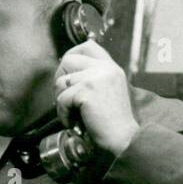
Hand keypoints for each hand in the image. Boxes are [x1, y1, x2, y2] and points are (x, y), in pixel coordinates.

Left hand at [54, 39, 139, 155]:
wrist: (122, 138)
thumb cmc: (113, 121)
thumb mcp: (108, 91)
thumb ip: (93, 78)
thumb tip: (66, 74)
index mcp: (111, 67)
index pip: (88, 46)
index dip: (72, 55)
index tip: (66, 72)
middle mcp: (104, 68)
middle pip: (68, 59)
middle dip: (60, 78)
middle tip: (64, 98)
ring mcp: (95, 78)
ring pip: (61, 81)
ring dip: (61, 101)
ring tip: (72, 114)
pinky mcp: (86, 91)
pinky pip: (62, 99)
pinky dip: (63, 114)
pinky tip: (74, 122)